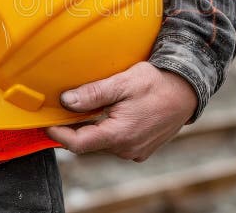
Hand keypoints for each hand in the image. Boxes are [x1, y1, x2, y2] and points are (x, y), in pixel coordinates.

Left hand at [46, 61, 197, 161]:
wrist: (188, 90)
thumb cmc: (157, 83)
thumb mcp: (123, 82)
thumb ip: (93, 94)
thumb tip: (65, 100)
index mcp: (119, 134)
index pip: (78, 144)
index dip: (59, 135)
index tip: (47, 126)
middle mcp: (127, 149)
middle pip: (90, 144)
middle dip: (76, 129)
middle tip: (66, 110)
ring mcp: (136, 152)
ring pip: (104, 144)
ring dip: (95, 129)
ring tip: (92, 109)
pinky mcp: (142, 150)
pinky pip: (118, 144)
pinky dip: (109, 132)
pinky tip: (112, 115)